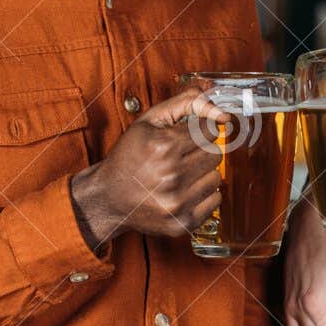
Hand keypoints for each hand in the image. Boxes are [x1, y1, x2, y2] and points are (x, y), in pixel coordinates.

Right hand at [69, 85, 229, 247]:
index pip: (210, 130)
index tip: (191, 135)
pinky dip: (203, 195)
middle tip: (183, 155)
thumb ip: (185, 103)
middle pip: (216, 153)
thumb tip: (217, 102)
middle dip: (202, 150)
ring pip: (216, 177)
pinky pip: (215, 201)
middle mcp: (172, 176)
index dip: (201, 130)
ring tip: (181, 174)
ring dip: (202, 174)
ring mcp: (178, 202)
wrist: (108, 198)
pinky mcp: (183, 223)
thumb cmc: (128, 157)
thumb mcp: (149, 121)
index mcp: (164, 147)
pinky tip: (183, 191)